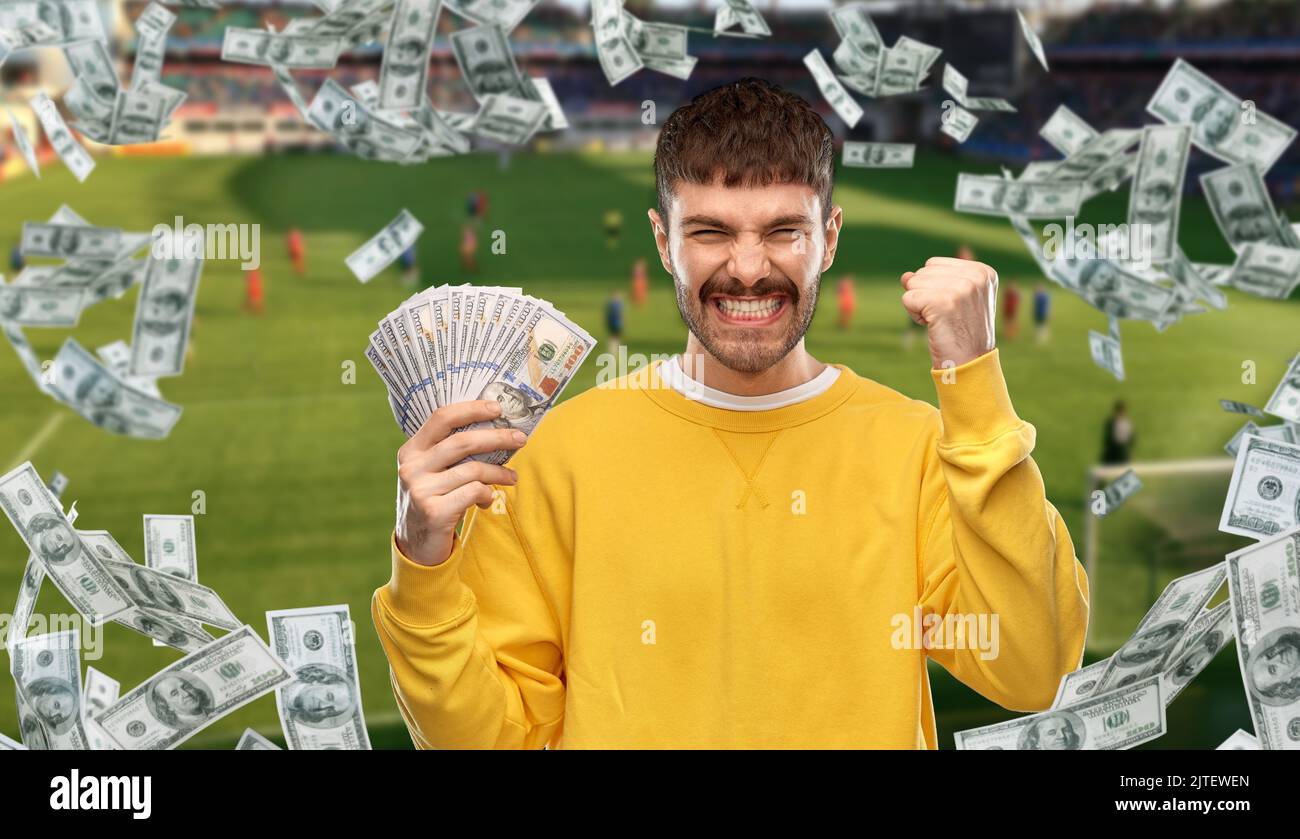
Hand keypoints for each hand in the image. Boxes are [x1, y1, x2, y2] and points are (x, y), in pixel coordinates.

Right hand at [394, 400, 526, 566]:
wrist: (416, 546)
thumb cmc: (434, 500)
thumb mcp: (434, 473)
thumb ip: (452, 454)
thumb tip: (497, 429)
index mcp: (411, 450)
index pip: (442, 418)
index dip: (471, 409)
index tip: (497, 408)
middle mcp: (411, 467)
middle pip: (462, 441)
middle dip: (497, 437)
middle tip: (520, 439)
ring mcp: (420, 490)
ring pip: (473, 469)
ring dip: (499, 473)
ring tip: (511, 478)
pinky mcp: (434, 512)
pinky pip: (474, 492)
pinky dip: (488, 494)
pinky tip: (487, 501)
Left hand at [900, 256, 997, 368]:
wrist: (970, 363)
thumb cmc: (961, 333)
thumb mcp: (952, 300)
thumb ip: (930, 281)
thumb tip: (905, 276)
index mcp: (982, 272)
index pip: (934, 264)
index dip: (934, 288)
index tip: (953, 308)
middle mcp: (975, 276)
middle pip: (922, 272)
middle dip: (925, 295)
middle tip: (946, 317)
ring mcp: (961, 288)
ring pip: (913, 283)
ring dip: (919, 305)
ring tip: (941, 321)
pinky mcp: (943, 302)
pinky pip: (908, 298)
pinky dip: (914, 315)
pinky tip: (932, 326)